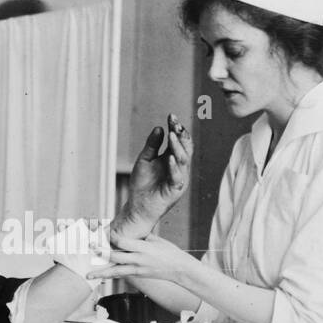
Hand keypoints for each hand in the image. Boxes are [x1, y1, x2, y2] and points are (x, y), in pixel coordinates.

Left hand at [87, 233, 196, 286]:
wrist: (179, 269)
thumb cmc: (169, 252)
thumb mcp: (156, 240)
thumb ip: (142, 236)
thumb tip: (130, 229)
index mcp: (143, 247)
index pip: (122, 241)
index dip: (112, 236)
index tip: (104, 232)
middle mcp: (138, 259)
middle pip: (115, 257)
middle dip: (101, 252)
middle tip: (90, 247)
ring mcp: (137, 269)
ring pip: (115, 271)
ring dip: (101, 273)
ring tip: (89, 274)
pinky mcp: (137, 275)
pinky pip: (121, 275)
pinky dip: (111, 276)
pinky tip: (101, 277)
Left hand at [115, 115, 191, 238]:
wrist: (137, 207)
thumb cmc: (142, 184)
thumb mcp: (144, 160)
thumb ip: (152, 145)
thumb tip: (159, 128)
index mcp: (172, 159)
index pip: (179, 140)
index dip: (176, 128)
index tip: (171, 116)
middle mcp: (179, 167)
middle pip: (185, 147)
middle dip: (180, 134)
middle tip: (174, 122)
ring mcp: (179, 178)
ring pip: (183, 160)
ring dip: (178, 147)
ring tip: (172, 134)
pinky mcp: (175, 190)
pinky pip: (177, 177)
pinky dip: (174, 167)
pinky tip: (169, 157)